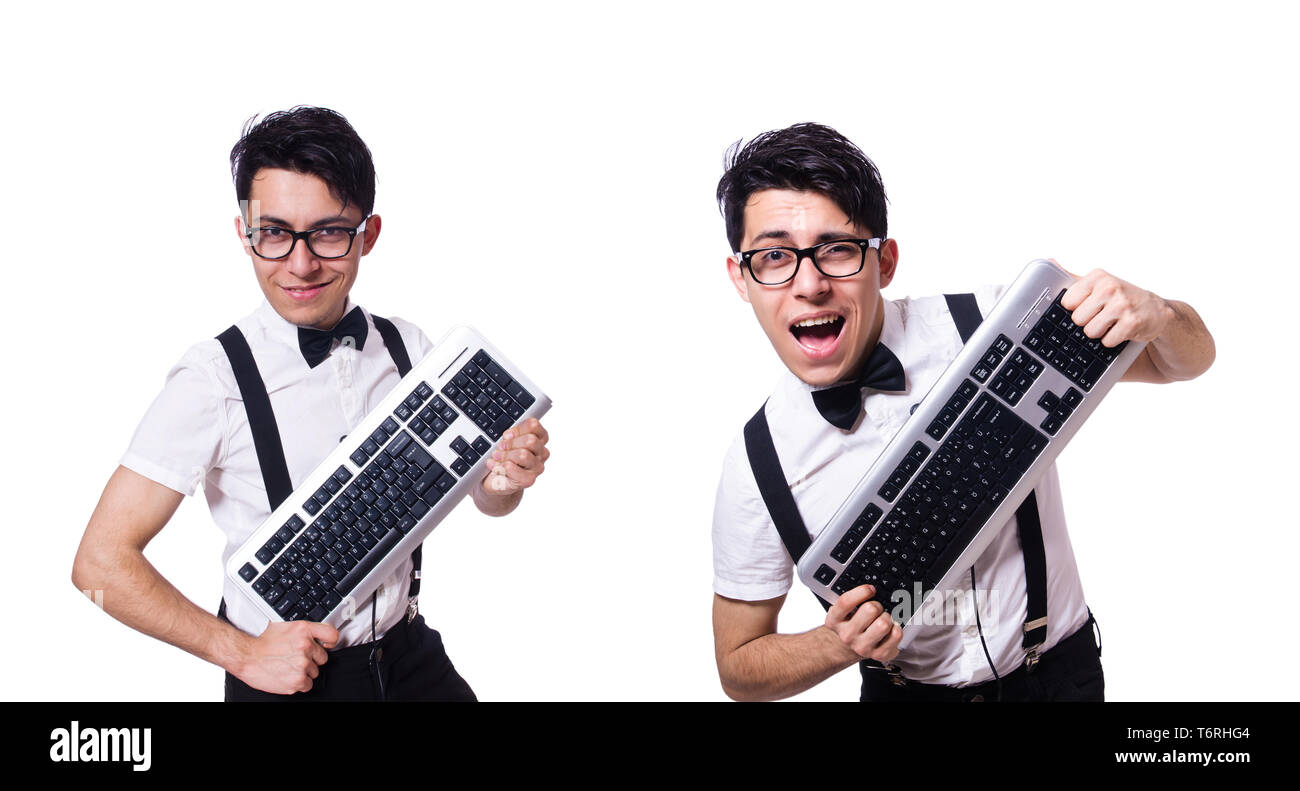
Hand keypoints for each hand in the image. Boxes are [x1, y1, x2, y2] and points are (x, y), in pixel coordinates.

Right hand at [233, 620, 337, 694]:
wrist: (246, 655)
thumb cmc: (261, 642)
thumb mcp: (286, 627)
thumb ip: (304, 632)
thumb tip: (318, 638)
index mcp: (304, 630)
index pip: (332, 636)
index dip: (329, 643)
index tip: (326, 646)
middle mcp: (305, 646)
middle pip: (322, 658)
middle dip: (312, 659)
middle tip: (295, 658)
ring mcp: (302, 664)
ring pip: (314, 672)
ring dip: (304, 672)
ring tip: (287, 666)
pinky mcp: (297, 680)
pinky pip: (307, 685)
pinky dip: (299, 683)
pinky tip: (287, 675)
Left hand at [481, 418, 549, 496]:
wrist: (496, 480)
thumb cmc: (503, 459)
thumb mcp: (506, 441)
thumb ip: (511, 434)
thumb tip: (509, 435)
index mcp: (539, 439)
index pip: (534, 426)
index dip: (517, 429)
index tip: (507, 435)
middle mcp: (541, 453)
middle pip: (531, 440)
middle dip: (511, 443)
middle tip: (500, 446)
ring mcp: (537, 467)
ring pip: (523, 454)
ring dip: (505, 455)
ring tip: (496, 457)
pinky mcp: (529, 480)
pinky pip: (512, 469)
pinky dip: (499, 466)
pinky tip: (495, 467)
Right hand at [825, 585, 903, 662]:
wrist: (848, 647)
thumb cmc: (849, 623)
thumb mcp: (842, 610)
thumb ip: (852, 598)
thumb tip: (872, 588)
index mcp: (834, 620)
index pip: (846, 602)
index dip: (861, 591)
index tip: (870, 589)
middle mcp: (847, 635)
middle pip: (870, 609)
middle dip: (877, 605)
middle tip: (875, 609)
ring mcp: (863, 647)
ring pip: (884, 623)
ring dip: (886, 617)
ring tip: (882, 619)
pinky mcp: (879, 655)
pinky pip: (896, 634)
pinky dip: (896, 628)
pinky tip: (889, 629)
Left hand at [1059, 267, 1176, 347]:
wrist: (1156, 310)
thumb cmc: (1122, 297)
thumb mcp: (1099, 284)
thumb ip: (1074, 278)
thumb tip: (1050, 261)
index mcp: (1098, 277)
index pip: (1067, 302)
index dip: (1076, 309)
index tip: (1089, 306)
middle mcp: (1109, 287)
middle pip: (1077, 319)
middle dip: (1088, 322)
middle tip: (1103, 316)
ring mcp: (1122, 304)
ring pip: (1090, 332)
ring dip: (1100, 333)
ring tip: (1112, 323)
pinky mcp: (1132, 322)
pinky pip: (1107, 341)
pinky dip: (1112, 340)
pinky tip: (1122, 330)